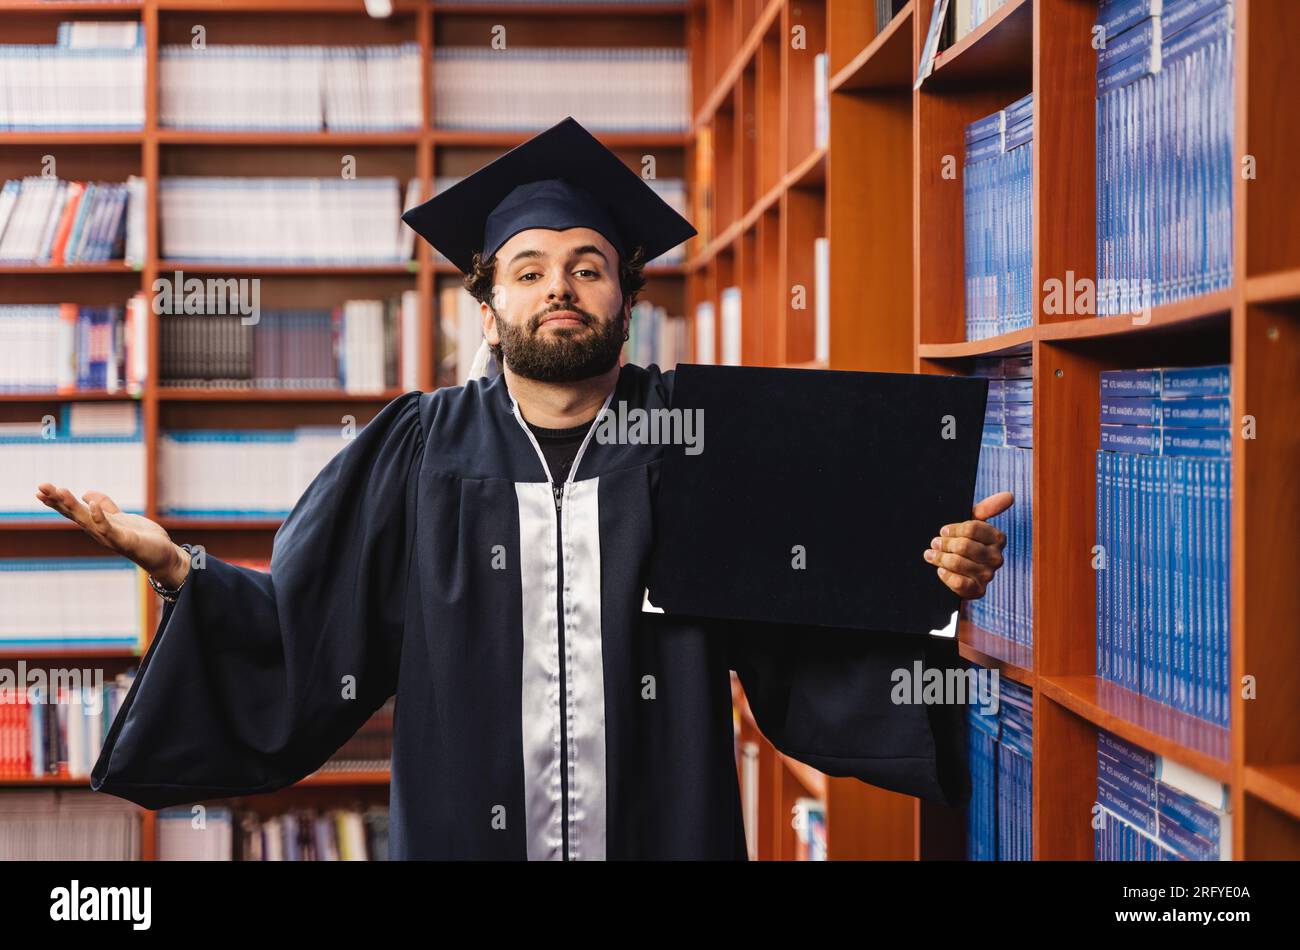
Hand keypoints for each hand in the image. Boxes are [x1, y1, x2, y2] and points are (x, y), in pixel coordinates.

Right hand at [35, 484, 189, 587]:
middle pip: (75, 514)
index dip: (57, 501)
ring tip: (60, 491)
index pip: (74, 511)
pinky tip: (92, 504)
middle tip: (40, 487)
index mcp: (97, 524)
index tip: (40, 489)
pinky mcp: (125, 541)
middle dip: (58, 501)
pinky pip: (109, 528)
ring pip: (87, 520)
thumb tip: (86, 494)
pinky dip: (100, 517)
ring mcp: (111, 537)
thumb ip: (106, 506)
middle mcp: (100, 531)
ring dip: (73, 506)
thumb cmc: (141, 538)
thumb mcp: (121, 517)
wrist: (162, 554)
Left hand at [923, 491, 1012, 599]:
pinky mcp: (978, 591)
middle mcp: (997, 558)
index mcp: (997, 538)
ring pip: (958, 562)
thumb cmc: (964, 543)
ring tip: (930, 555)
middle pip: (963, 545)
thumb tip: (1010, 495)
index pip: (972, 528)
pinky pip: (959, 582)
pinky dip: (946, 575)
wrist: (958, 573)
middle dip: (944, 544)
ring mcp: (988, 575)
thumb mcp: (972, 525)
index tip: (943, 531)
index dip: (953, 529)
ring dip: (940, 558)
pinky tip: (940, 571)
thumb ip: (986, 509)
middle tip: (934, 543)